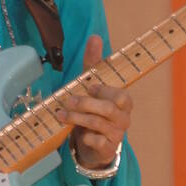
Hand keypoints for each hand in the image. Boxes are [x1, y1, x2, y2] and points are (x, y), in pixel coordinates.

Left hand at [54, 34, 131, 169]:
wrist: (94, 142)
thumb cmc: (95, 109)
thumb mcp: (93, 85)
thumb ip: (95, 62)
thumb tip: (95, 36)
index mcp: (124, 101)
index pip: (119, 94)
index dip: (103, 91)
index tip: (88, 87)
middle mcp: (124, 118)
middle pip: (108, 109)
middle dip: (85, 104)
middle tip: (68, 101)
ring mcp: (117, 134)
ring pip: (99, 124)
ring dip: (77, 118)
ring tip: (61, 114)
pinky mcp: (107, 148)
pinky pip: (97, 141)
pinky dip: (86, 137)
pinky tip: (78, 134)